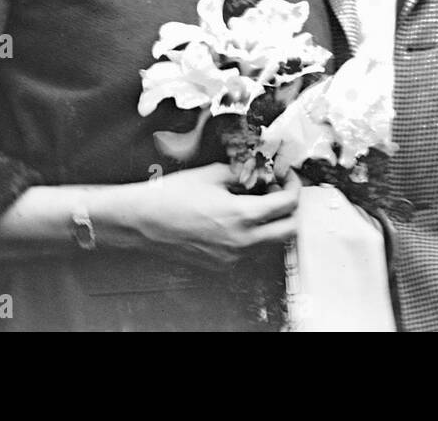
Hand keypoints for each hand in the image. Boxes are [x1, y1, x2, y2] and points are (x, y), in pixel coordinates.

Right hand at [125, 163, 298, 270]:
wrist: (144, 220)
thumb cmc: (172, 195)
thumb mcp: (214, 174)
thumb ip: (245, 174)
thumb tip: (264, 174)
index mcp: (242, 216)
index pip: (288, 204)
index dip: (293, 185)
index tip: (287, 176)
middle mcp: (242, 241)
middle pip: (290, 231)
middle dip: (291, 208)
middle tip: (278, 190)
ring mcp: (233, 257)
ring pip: (272, 243)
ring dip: (273, 222)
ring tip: (255, 200)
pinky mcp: (223, 263)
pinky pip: (251, 250)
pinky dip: (254, 232)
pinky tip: (238, 215)